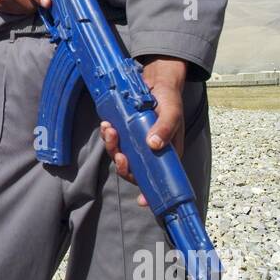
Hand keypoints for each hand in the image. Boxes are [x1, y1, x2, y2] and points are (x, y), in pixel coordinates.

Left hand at [98, 56, 188, 206]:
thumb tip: (154, 144)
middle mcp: (151, 152)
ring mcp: (137, 143)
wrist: (156, 80)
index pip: (159, 178)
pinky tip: (107, 125)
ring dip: (113, 148)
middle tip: (119, 153)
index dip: (150, 191)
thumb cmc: (169, 98)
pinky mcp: (126, 132)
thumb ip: (166, 127)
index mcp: (167, 154)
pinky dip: (109, 136)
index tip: (143, 200)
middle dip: (124, 165)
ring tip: (109, 131)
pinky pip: (115, 141)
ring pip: (122, 155)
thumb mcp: (172, 111)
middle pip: (135, 170)